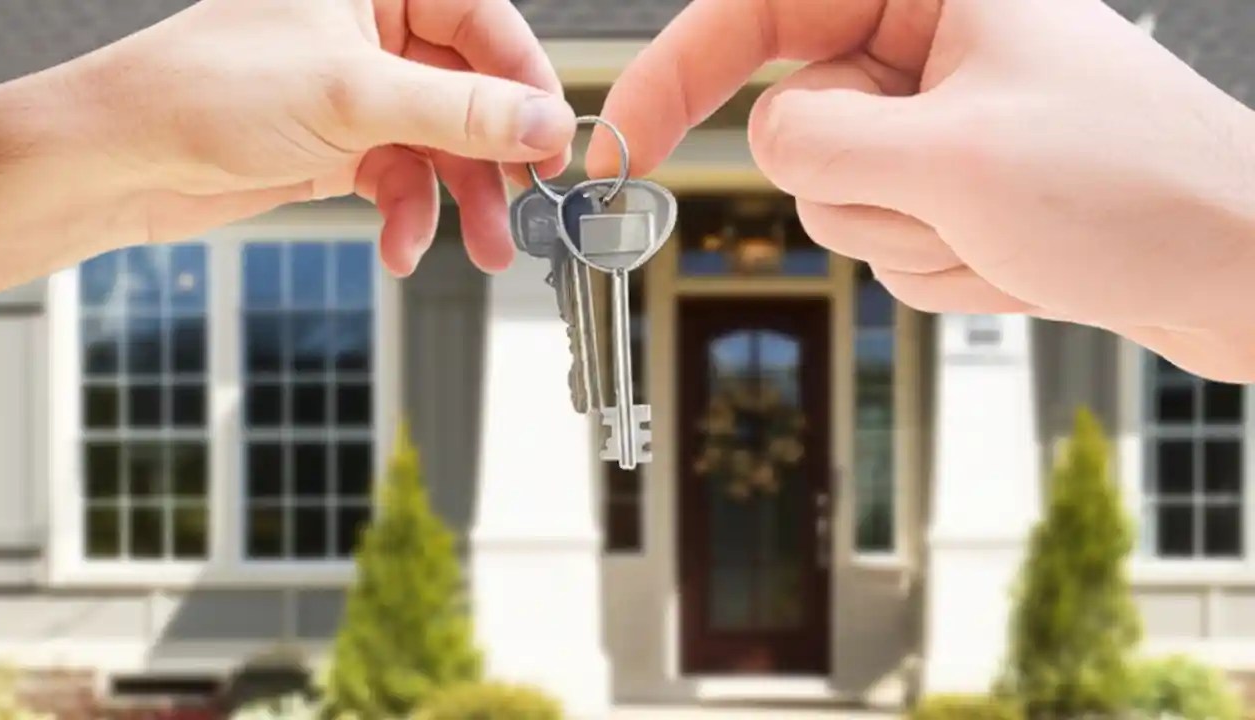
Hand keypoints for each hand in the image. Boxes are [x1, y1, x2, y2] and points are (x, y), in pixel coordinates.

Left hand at [65, 0, 573, 274]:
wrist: (124, 160)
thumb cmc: (208, 90)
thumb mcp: (353, 96)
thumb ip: (462, 110)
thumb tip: (543, 122)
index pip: (483, 19)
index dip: (524, 80)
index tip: (551, 138)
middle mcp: (373, 30)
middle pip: (472, 90)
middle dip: (495, 158)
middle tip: (529, 203)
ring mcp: (361, 90)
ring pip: (444, 144)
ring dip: (462, 203)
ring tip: (484, 250)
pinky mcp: (345, 142)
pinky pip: (405, 178)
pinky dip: (409, 216)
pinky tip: (400, 247)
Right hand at [593, 0, 1254, 380]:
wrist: (1248, 274)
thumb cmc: (1141, 192)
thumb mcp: (953, 162)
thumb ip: (821, 139)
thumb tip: (763, 136)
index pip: (762, 8)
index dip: (680, 71)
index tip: (631, 141)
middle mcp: (937, 40)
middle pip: (803, 120)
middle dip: (864, 189)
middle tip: (954, 203)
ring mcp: (949, 118)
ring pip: (841, 193)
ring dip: (913, 239)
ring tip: (1003, 234)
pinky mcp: (963, 183)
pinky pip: (890, 236)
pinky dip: (942, 267)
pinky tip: (1016, 258)